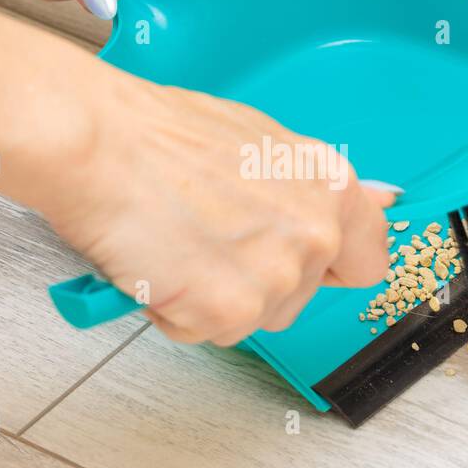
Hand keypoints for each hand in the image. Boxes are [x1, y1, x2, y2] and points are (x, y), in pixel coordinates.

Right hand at [32, 72, 394, 345]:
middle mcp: (316, 234)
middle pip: (300, 296)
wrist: (98, 146)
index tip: (303, 263)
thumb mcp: (258, 141)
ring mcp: (277, 278)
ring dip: (214, 297)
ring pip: (252, 318)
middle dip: (255, 281)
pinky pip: (205, 332)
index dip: (332, 266)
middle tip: (206, 238)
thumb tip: (361, 201)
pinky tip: (157, 265)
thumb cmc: (158, 135)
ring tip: (176, 244)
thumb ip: (306, 186)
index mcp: (331, 187)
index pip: (368, 260)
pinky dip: (175, 311)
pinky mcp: (231, 312)